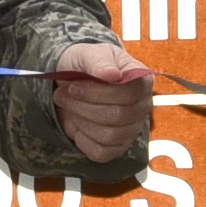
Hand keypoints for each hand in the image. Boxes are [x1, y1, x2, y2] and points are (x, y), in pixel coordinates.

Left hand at [50, 43, 154, 161]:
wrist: (73, 82)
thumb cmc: (85, 65)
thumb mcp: (87, 54)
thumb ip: (99, 61)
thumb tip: (112, 74)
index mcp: (142, 81)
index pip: (131, 93)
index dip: (99, 92)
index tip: (74, 86)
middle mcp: (142, 107)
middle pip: (118, 116)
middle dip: (82, 106)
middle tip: (62, 94)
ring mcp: (132, 129)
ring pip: (109, 135)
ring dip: (80, 120)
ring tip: (68, 106)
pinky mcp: (117, 147)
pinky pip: (101, 152)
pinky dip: (82, 139)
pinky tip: (76, 124)